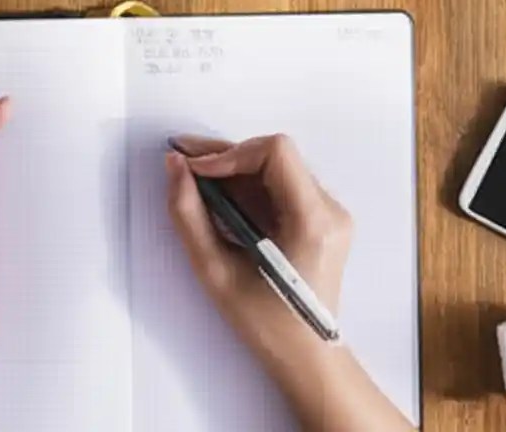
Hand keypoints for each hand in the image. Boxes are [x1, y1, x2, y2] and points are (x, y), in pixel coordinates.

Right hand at [166, 134, 351, 355]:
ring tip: (194, 180)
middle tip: (182, 162)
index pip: (276, 152)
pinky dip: (248, 186)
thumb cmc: (266, 323)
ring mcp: (330, 213)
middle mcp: (330, 209)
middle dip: (225, 157)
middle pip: (274, 157)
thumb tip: (175, 168)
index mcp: (312, 220)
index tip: (194, 169)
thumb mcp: (215, 271)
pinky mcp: (322, 219)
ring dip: (234, 171)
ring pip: (276, 168)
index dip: (229, 152)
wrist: (305, 353)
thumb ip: (188, 215)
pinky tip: (219, 199)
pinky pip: (282, 186)